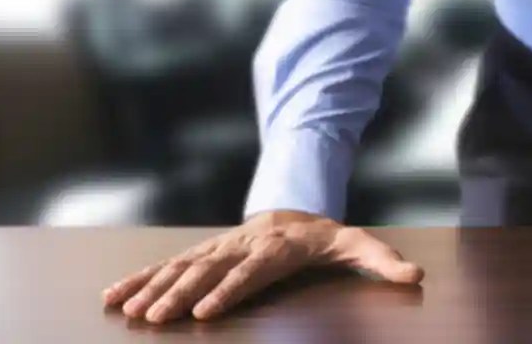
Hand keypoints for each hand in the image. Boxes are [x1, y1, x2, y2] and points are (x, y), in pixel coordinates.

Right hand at [101, 210, 422, 323]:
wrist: (298, 211)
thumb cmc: (328, 238)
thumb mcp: (361, 245)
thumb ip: (384, 262)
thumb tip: (416, 276)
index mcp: (278, 248)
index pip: (251, 271)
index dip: (228, 290)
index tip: (206, 311)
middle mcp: (243, 245)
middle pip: (208, 271)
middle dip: (181, 295)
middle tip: (158, 319)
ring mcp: (219, 247)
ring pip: (182, 267)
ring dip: (154, 289)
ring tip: (131, 313)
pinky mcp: (203, 252)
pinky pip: (167, 265)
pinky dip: (140, 279)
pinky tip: (115, 297)